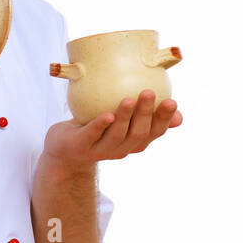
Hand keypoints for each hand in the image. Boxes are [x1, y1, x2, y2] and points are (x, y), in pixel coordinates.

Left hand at [42, 90, 182, 167]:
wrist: (64, 149)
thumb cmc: (97, 128)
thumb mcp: (122, 122)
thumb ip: (144, 116)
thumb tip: (179, 113)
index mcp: (134, 142)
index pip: (154, 132)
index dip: (164, 119)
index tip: (172, 101)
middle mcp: (121, 149)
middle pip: (138, 134)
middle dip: (146, 114)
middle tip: (149, 92)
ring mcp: (100, 150)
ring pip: (117, 135)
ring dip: (125, 117)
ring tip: (129, 99)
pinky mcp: (80, 146)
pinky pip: (92, 135)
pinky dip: (100, 125)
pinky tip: (108, 115)